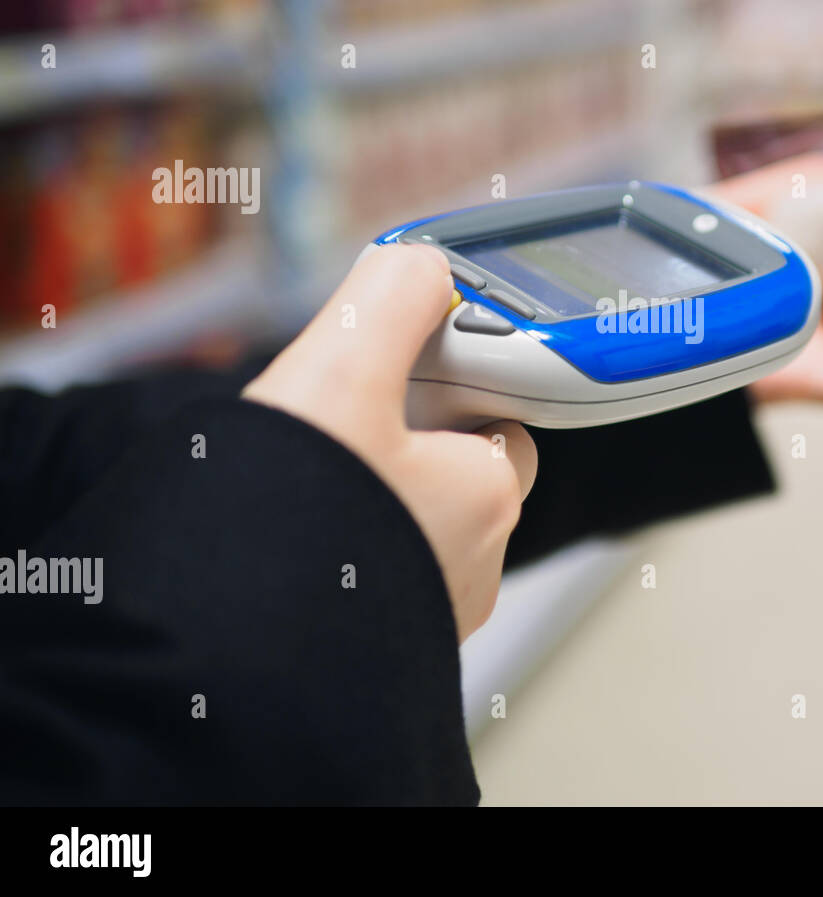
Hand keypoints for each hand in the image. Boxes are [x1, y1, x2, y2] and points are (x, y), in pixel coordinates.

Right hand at [243, 243, 536, 641]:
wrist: (226, 651)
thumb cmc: (299, 520)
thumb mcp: (345, 367)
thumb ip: (391, 297)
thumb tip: (422, 267)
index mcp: (489, 494)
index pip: (499, 418)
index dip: (446, 385)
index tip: (386, 378)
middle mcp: (474, 564)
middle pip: (453, 471)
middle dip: (402, 444)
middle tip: (333, 429)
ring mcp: (427, 616)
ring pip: (409, 527)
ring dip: (368, 501)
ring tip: (300, 487)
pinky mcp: (379, 653)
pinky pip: (370, 582)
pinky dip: (341, 556)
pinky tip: (287, 543)